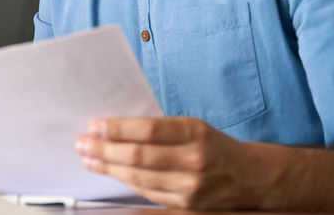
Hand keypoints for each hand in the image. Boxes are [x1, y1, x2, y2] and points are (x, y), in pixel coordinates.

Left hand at [76, 117, 269, 209]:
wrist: (251, 177)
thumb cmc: (214, 146)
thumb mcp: (193, 126)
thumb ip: (160, 129)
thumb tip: (115, 129)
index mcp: (195, 132)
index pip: (148, 129)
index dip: (117, 129)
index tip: (94, 126)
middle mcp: (194, 159)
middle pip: (139, 156)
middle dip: (104, 150)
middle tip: (82, 143)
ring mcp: (190, 186)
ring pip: (139, 178)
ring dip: (108, 168)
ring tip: (89, 159)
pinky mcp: (186, 205)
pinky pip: (148, 193)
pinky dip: (126, 182)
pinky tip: (111, 173)